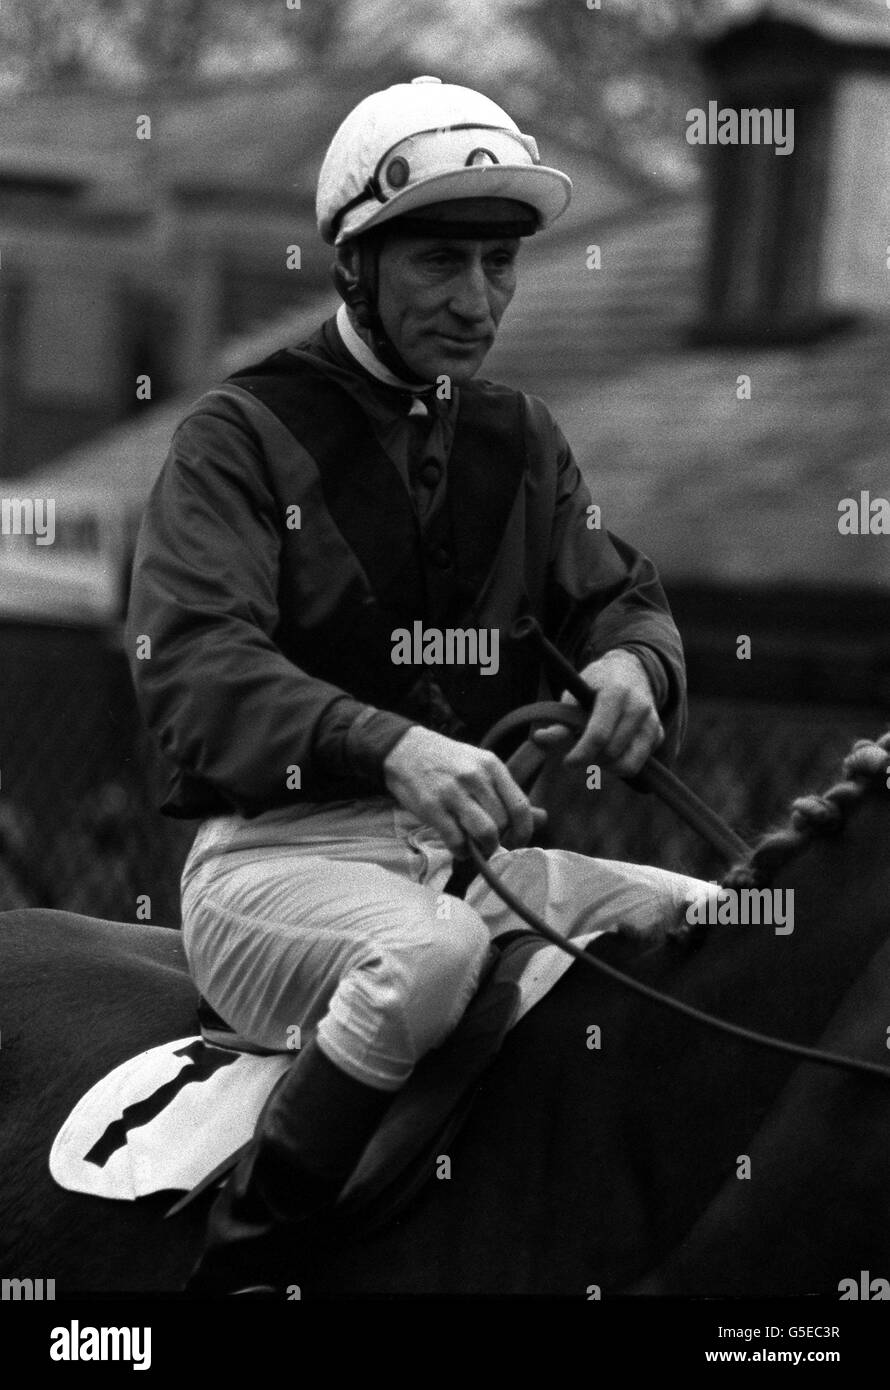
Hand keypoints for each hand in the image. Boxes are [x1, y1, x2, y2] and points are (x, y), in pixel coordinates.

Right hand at [383, 726, 546, 857]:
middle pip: (503, 823)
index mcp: (492, 766)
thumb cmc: (449, 761)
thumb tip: (543, 818)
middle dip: (501, 840)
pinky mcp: (432, 808)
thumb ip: (509, 794)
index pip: (520, 806)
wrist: (406, 750)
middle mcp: (475, 778)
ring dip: (485, 849)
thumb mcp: (482, 768)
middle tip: (492, 843)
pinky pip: (457, 841)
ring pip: (484, 833)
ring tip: (478, 848)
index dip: (524, 831)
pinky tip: (460, 848)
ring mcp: (452, 793)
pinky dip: (462, 852)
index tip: (518, 840)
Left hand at [530, 648, 663, 776]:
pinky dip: (621, 762)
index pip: (599, 735)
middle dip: (592, 759)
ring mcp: (653, 721)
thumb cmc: (596, 684)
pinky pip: (638, 763)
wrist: (630, 670)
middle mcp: (640, 707)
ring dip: (607, 765)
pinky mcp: (658, 734)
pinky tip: (611, 747)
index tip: (567, 762)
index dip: (580, 754)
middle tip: (580, 751)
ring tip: (595, 752)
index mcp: (616, 692)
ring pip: (628, 765)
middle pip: (612, 753)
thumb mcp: (575, 694)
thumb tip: (539, 739)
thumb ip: (560, 719)